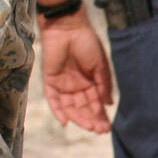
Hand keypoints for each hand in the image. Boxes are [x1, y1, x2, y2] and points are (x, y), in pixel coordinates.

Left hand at [39, 10, 113, 133]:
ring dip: (78, 117)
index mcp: (89, 81)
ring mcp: (62, 83)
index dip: (100, 115)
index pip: (94, 103)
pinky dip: (57, 110)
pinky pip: (52, 98)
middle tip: (97, 130)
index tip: (106, 127)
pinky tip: (65, 121)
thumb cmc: (87, 43)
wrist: (68, 27)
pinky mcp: (49, 79)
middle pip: (82, 107)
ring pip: (69, 106)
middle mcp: (75, 84)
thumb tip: (108, 105)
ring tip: (88, 127)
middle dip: (90, 119)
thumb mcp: (100, 66)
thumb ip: (103, 85)